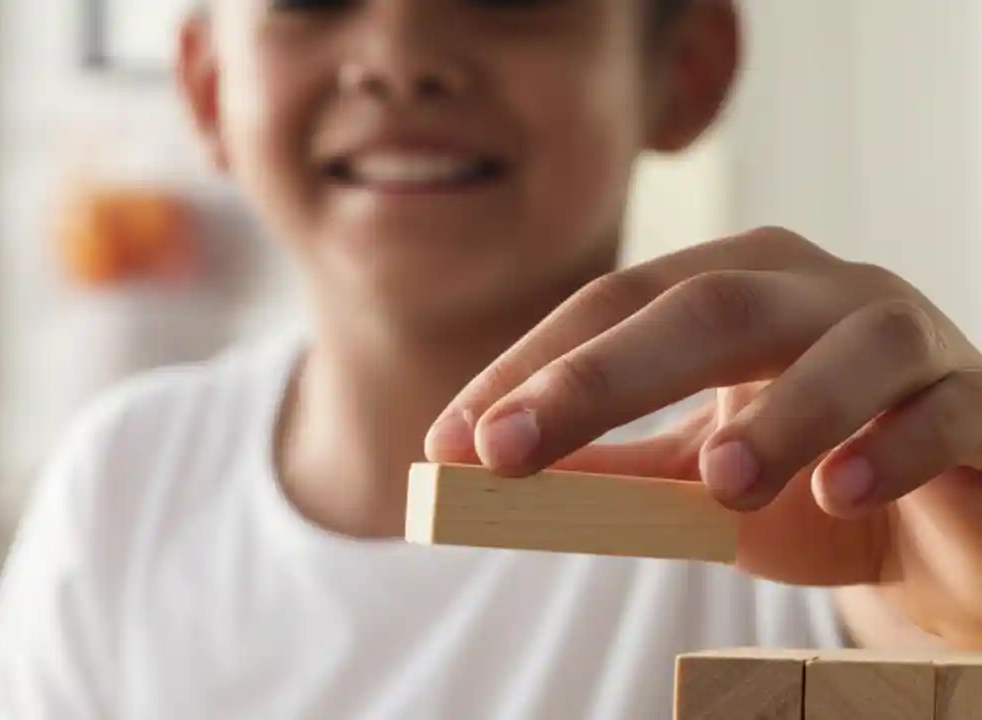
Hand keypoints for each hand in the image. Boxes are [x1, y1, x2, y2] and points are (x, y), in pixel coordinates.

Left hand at [425, 228, 981, 642]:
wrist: (937, 528)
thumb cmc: (804, 488)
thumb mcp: (691, 478)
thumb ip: (608, 469)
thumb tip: (488, 471)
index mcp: (732, 288)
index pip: (614, 306)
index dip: (531, 370)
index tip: (452, 441)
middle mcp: (814, 291)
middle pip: (708, 306)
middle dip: (600, 376)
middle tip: (510, 448)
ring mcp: (905, 336)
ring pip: (847, 344)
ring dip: (779, 413)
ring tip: (720, 482)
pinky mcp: (979, 400)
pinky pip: (942, 411)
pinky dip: (893, 447)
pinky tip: (842, 490)